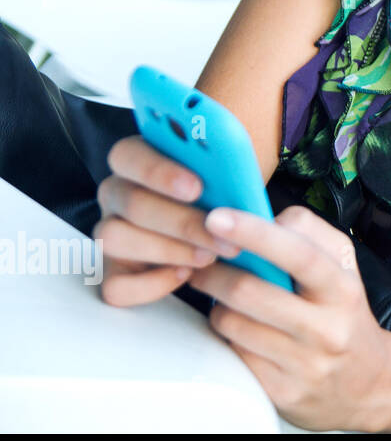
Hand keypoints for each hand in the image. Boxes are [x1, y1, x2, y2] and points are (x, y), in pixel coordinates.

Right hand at [95, 135, 239, 305]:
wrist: (224, 227)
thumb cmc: (221, 192)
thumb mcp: (225, 172)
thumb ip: (219, 162)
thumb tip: (229, 165)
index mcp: (136, 159)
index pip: (128, 156)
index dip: (159, 172)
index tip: (196, 188)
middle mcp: (116, 194)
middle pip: (132, 204)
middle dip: (182, 223)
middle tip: (221, 235)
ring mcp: (111, 232)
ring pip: (116, 240)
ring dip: (169, 250)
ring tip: (209, 255)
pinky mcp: (114, 271)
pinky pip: (114, 285)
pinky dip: (150, 284)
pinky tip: (184, 274)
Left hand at [186, 204, 390, 431]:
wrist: (370, 383)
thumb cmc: (345, 315)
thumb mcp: (343, 268)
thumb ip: (308, 234)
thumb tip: (262, 218)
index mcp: (343, 289)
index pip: (298, 254)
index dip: (254, 233)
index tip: (218, 217)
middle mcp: (327, 329)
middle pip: (249, 291)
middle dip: (213, 272)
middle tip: (199, 261)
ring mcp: (304, 365)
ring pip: (232, 324)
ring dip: (217, 306)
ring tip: (225, 299)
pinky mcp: (282, 393)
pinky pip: (234, 354)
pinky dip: (228, 336)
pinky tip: (240, 330)